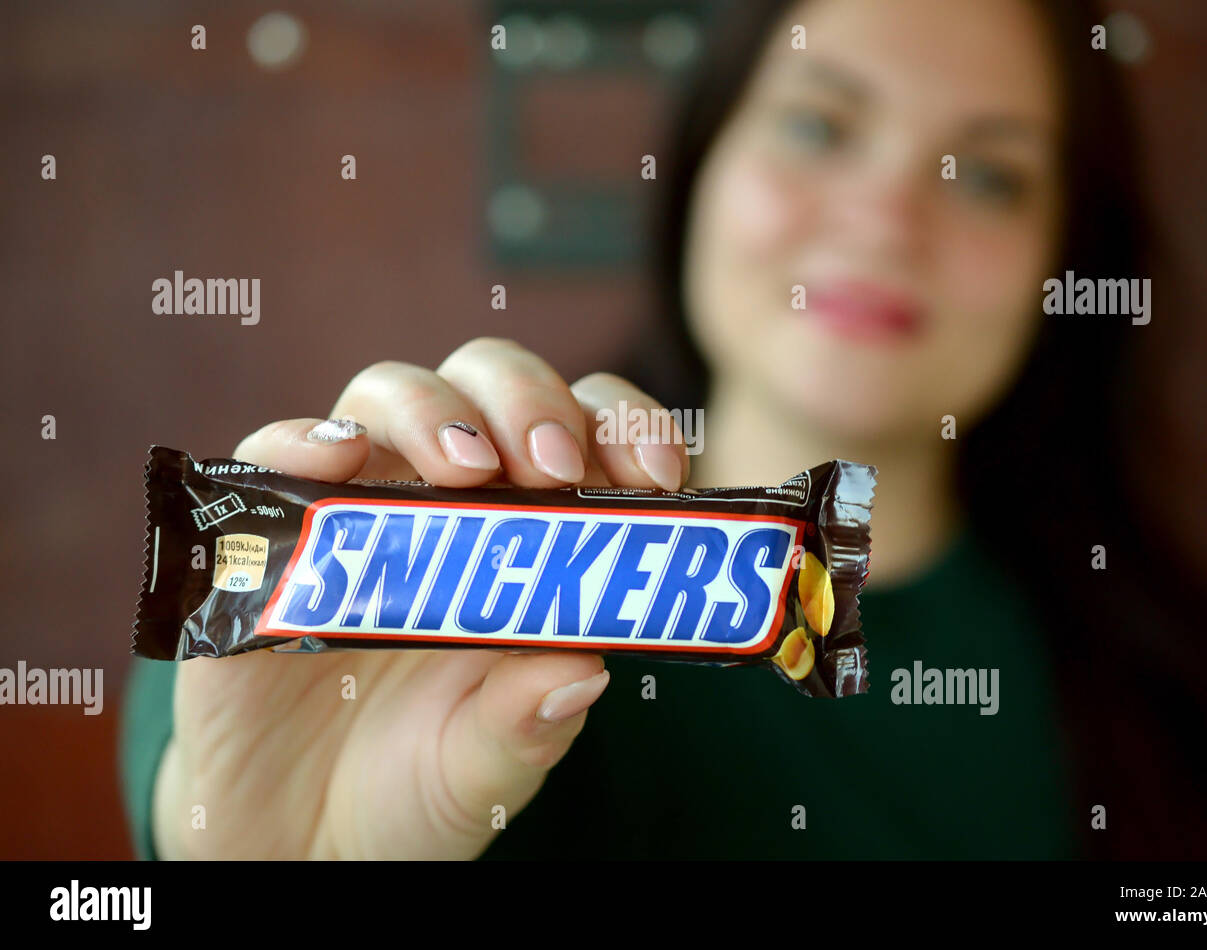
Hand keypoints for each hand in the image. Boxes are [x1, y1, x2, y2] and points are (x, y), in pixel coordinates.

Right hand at [152, 339, 690, 858]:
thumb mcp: (486, 769)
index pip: (586, 432)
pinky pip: (270, 455)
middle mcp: (441, 502)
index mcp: (524, 538)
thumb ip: (529, 723)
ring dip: (436, 409)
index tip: (655, 475)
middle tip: (553, 466)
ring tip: (468, 469)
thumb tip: (582, 669)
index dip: (626, 429)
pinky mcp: (261, 538)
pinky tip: (339, 454)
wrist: (299, 843)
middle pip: (491, 385)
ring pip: (390, 393)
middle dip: (533, 403)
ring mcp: (351, 509)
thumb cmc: (414, 785)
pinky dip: (302, 437)